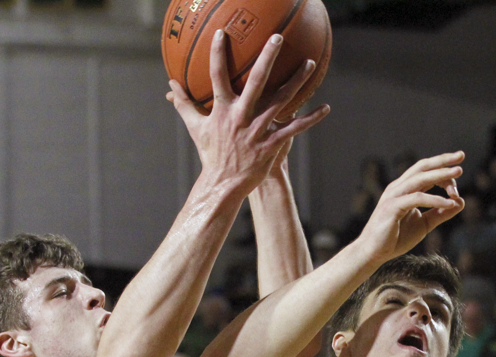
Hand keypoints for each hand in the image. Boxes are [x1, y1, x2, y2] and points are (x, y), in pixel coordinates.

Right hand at [166, 32, 327, 192]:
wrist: (224, 183)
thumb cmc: (211, 153)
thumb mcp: (195, 127)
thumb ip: (184, 104)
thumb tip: (170, 85)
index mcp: (222, 110)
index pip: (217, 76)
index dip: (217, 54)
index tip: (221, 34)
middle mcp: (241, 117)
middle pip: (256, 82)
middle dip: (267, 58)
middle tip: (278, 39)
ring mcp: (257, 130)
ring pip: (281, 101)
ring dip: (297, 82)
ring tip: (310, 64)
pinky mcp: (271, 144)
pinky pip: (294, 128)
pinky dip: (310, 118)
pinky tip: (325, 108)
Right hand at [356, 152, 464, 262]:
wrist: (374, 253)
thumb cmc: (396, 238)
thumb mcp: (424, 224)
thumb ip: (440, 213)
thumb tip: (460, 202)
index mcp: (405, 189)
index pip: (426, 171)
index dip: (444, 173)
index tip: (458, 186)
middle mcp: (399, 187)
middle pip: (422, 167)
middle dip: (442, 160)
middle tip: (461, 156)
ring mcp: (394, 196)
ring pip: (420, 178)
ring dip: (440, 174)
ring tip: (459, 171)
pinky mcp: (392, 207)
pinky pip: (417, 198)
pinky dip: (435, 199)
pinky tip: (449, 203)